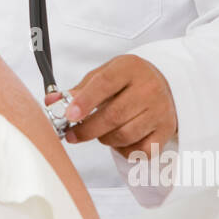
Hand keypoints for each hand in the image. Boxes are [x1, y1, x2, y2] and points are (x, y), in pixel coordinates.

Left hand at [45, 54, 177, 159]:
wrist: (165, 83)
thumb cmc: (128, 80)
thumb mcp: (104, 75)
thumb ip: (78, 90)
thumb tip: (52, 102)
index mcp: (129, 68)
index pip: (105, 84)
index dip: (84, 102)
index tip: (69, 116)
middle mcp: (148, 88)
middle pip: (113, 115)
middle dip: (87, 129)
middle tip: (72, 134)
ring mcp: (160, 110)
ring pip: (125, 135)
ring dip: (105, 139)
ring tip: (100, 132)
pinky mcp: (166, 130)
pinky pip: (141, 150)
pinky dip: (125, 150)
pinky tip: (120, 140)